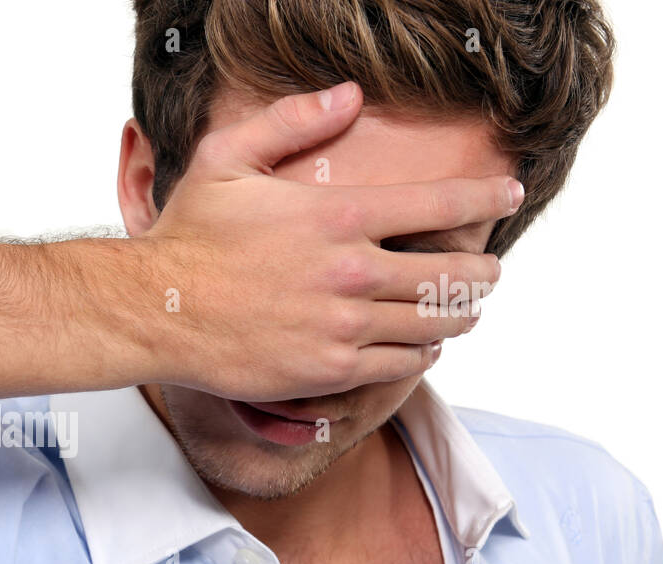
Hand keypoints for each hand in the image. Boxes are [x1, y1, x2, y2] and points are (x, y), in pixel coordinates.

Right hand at [139, 81, 519, 401]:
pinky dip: (422, 353)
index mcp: (338, 216)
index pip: (442, 204)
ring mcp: (343, 326)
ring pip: (435, 324)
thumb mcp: (227, 158)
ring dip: (459, 315)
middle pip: (453, 273)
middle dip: (483, 270)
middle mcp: (352, 273)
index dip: (487, 196)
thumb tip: (349, 95)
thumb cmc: (187, 237)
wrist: (154, 312)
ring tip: (463, 309)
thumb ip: (291, 121)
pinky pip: (401, 364)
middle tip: (488, 269)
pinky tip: (421, 345)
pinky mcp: (329, 369)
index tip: (508, 193)